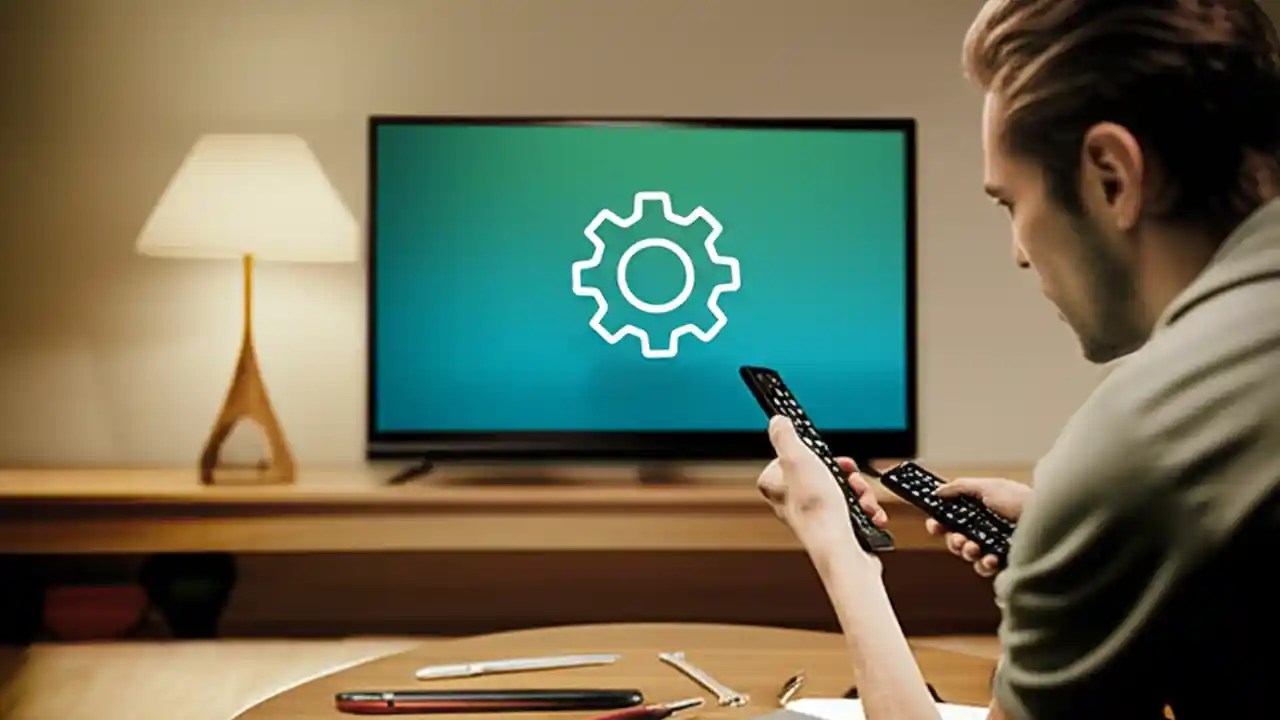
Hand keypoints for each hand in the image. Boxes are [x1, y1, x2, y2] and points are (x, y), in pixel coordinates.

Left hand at [756, 416, 888, 565]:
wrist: (842, 551)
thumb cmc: (818, 512)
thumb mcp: (797, 459)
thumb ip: (785, 437)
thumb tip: (777, 422)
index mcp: (776, 485)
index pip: (793, 457)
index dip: (814, 454)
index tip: (825, 456)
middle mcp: (791, 502)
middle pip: (824, 472)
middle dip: (845, 474)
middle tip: (849, 479)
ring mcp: (814, 515)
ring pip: (842, 490)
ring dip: (859, 492)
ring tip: (861, 501)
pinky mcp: (835, 527)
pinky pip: (854, 510)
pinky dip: (865, 510)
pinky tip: (868, 515)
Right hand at [924, 476, 1029, 576]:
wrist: (1051, 519)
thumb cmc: (1021, 500)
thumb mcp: (989, 486)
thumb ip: (960, 487)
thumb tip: (938, 491)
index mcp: (978, 511)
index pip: (951, 519)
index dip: (940, 523)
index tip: (934, 525)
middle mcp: (984, 529)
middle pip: (956, 540)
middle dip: (952, 540)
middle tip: (958, 538)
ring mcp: (994, 547)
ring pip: (968, 556)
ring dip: (966, 552)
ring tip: (974, 548)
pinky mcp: (1004, 562)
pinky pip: (986, 568)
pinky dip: (985, 564)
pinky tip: (991, 558)